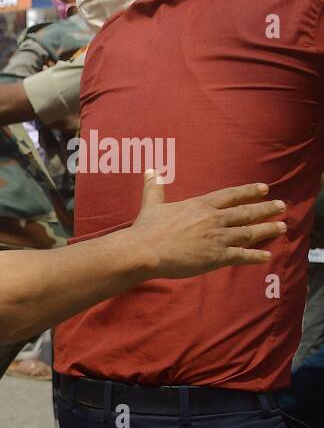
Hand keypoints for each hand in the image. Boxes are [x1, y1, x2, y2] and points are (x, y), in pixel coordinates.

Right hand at [129, 173, 285, 278]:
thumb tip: (151, 170)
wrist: (146, 251)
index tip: (264, 188)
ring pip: (249, 232)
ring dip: (267, 229)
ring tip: (281, 226)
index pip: (231, 196)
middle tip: (281, 206)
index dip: (249, 191)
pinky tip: (267, 256)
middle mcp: (214, 219)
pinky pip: (241, 255)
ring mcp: (217, 238)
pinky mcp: (216, 257)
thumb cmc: (147, 228)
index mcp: (200, 205)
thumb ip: (155, 188)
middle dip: (266, 209)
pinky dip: (256, 256)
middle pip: (246, 213)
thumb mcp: (152, 204)